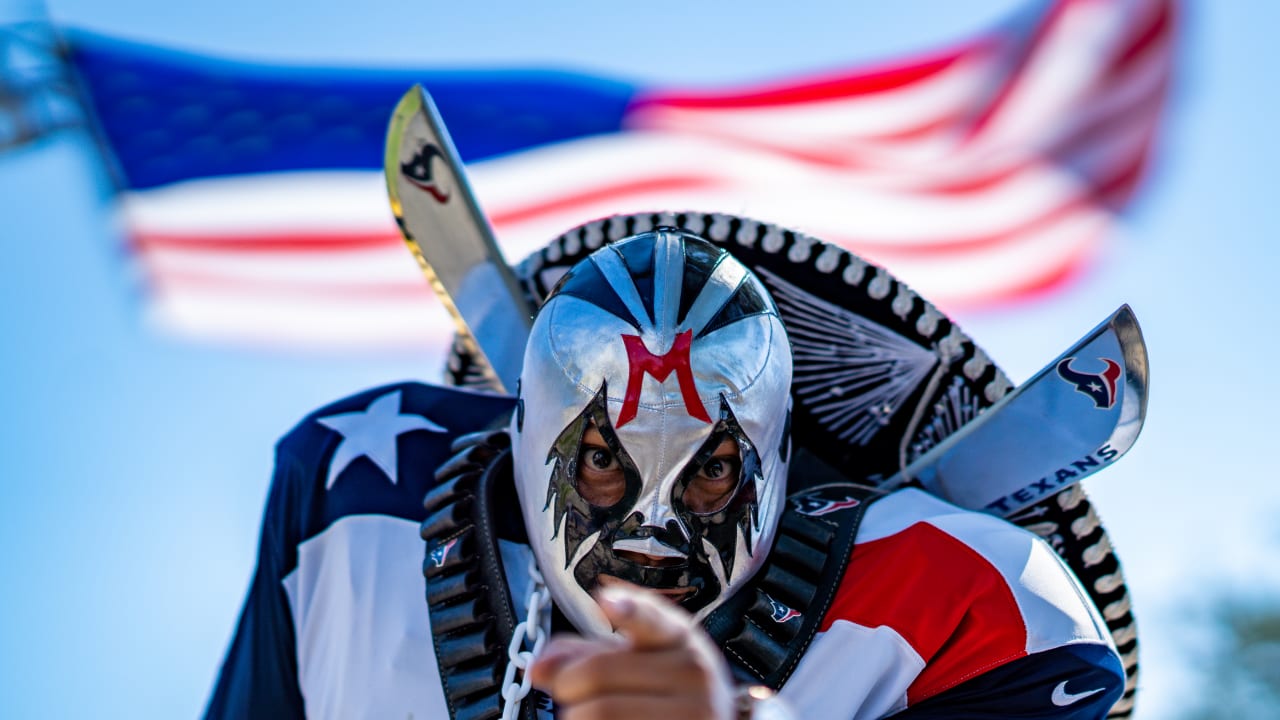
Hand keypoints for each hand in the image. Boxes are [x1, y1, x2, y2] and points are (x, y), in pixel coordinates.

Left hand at [528, 584, 735, 719]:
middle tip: (570, 695)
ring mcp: (692, 712)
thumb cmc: (665, 693)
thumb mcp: (634, 661)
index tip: (606, 601)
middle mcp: (693, 672)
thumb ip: (584, 652)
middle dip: (566, 687)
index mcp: (679, 638)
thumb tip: (536, 666)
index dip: (628, 610)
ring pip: (597, 712)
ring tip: (591, 715)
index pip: (652, 619)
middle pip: (597, 672)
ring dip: (575, 717)